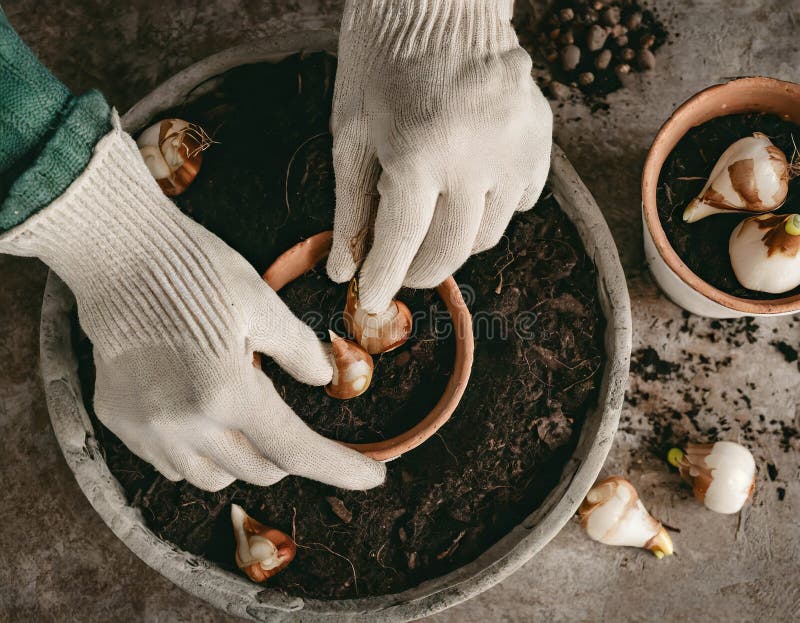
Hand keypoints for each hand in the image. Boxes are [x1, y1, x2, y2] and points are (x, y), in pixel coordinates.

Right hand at [0, 115, 384, 491]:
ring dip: (242, 458)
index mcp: (226, 392)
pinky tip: (198, 410)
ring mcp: (146, 428)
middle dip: (288, 454)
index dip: (340, 469)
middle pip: (259, 469)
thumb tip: (325, 381)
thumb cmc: (197, 271)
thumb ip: (301, 351)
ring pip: (213, 477)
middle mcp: (184, 424)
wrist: (117, 253)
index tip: (374, 477)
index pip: (296, 451)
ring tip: (241, 413)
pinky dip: (198, 450)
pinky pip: (170, 462)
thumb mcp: (263, 304)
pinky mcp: (118, 421)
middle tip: (292, 420)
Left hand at [327, 0, 552, 312]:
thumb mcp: (351, 133)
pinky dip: (492, 208)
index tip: (370, 301)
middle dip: (420, 271)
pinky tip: (468, 186)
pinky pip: (520, 202)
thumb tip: (345, 271)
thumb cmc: (380, 59)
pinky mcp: (539, 137)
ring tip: (430, 220)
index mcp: (416, 152)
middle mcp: (474, 157)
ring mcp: (515, 147)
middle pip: (452, 251)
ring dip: (454, 240)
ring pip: (488, 234)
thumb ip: (350, 207)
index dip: (382, 280)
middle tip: (400, 269)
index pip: (400, 243)